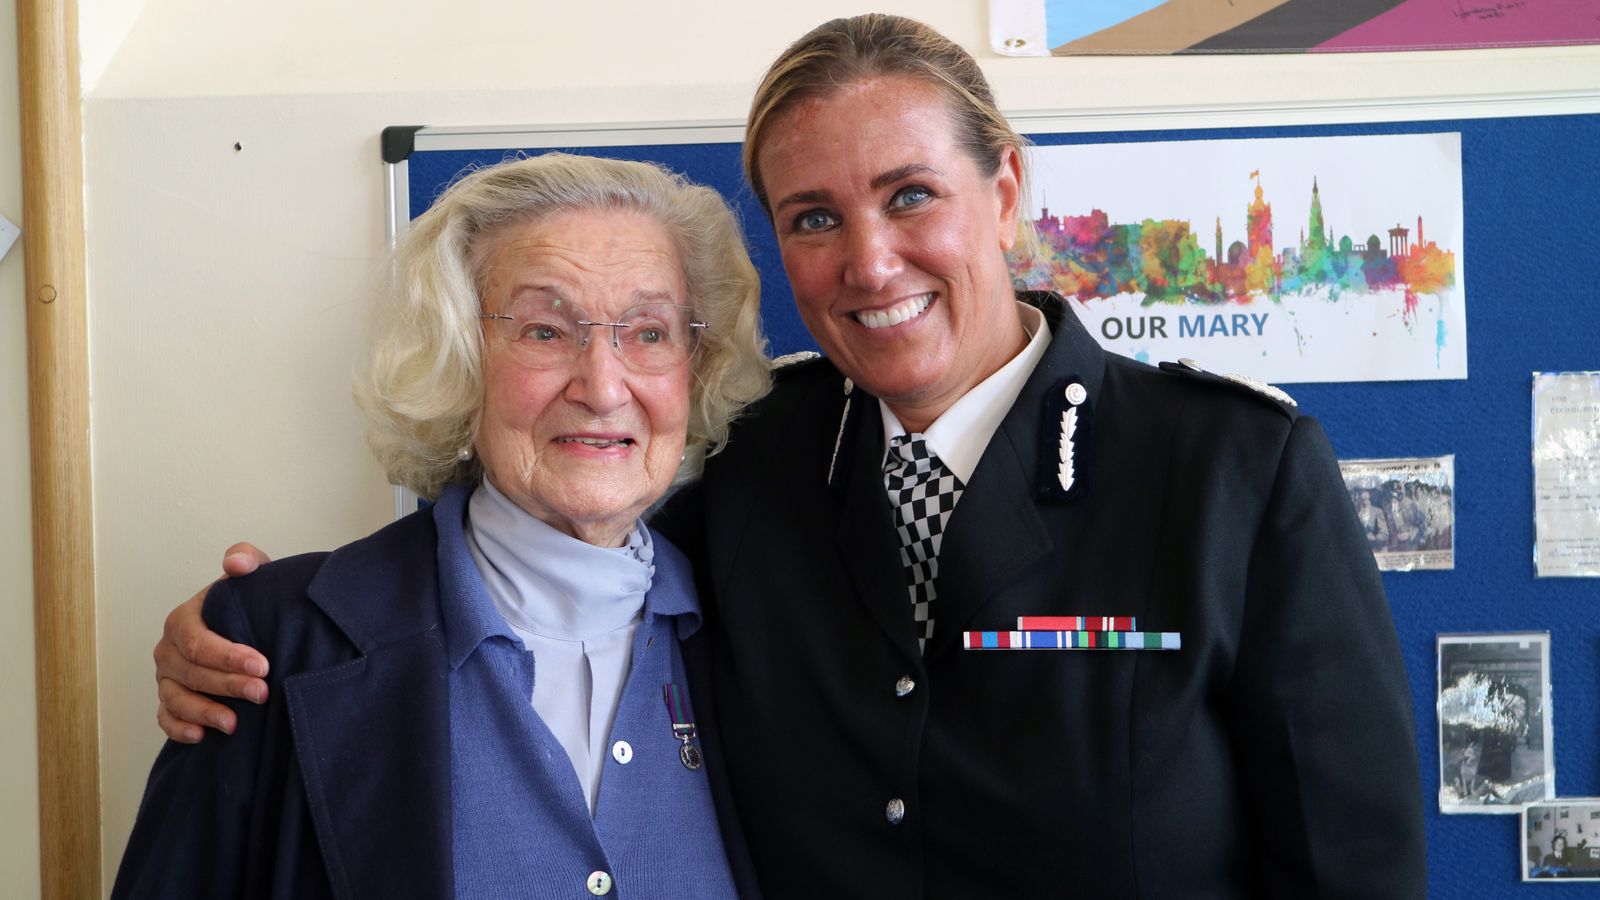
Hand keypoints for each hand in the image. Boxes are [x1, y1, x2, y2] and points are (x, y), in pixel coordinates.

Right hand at [153, 543, 273, 742]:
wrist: (250, 625)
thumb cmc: (250, 602)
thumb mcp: (255, 575)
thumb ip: (247, 560)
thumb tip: (236, 563)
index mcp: (183, 620)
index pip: (199, 641)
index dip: (229, 656)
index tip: (263, 666)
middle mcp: (169, 650)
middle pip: (192, 672)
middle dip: (227, 685)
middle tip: (262, 693)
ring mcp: (166, 677)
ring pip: (176, 699)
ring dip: (204, 712)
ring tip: (235, 724)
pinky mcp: (170, 700)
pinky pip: (166, 718)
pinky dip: (179, 728)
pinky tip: (202, 736)